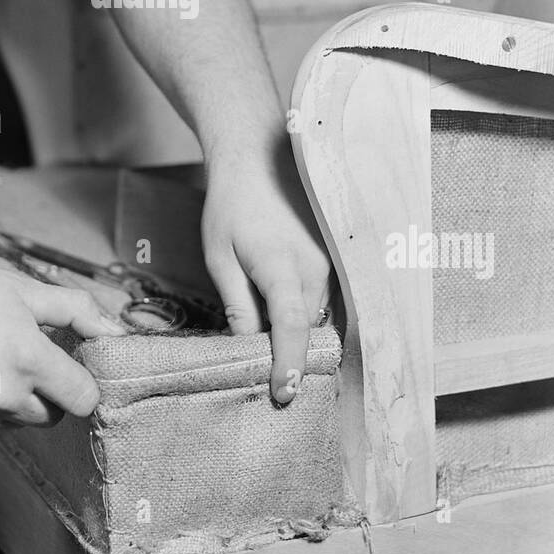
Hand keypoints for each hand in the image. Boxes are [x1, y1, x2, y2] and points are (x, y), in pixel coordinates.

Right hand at [0, 254, 125, 439]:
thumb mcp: (24, 291)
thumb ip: (77, 313)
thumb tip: (116, 332)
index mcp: (29, 360)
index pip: (84, 399)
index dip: (81, 381)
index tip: (69, 365)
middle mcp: (3, 397)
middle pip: (53, 415)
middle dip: (48, 390)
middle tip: (22, 354)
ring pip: (18, 422)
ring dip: (15, 400)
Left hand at [201, 139, 331, 404]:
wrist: (258, 158)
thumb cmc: (230, 207)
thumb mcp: (220, 257)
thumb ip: (237, 304)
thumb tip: (248, 346)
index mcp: (282, 267)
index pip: (291, 328)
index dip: (288, 364)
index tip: (283, 395)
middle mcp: (316, 267)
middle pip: (306, 328)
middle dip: (289, 353)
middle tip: (264, 373)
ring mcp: (330, 261)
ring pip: (316, 314)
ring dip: (296, 329)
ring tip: (270, 336)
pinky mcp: (333, 257)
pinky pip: (322, 296)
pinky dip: (303, 310)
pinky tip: (281, 306)